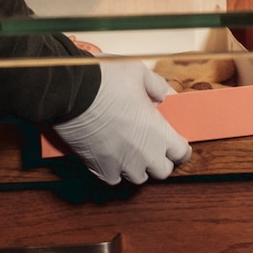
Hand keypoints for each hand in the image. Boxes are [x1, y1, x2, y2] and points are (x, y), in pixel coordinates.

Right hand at [50, 60, 191, 185]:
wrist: (70, 91)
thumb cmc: (106, 80)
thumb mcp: (140, 74)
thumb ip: (159, 88)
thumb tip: (167, 96)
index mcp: (159, 132)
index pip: (182, 153)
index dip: (180, 148)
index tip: (176, 143)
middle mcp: (144, 154)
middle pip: (162, 170)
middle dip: (160, 159)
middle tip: (152, 145)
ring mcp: (121, 164)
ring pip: (137, 177)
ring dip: (137, 166)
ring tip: (130, 150)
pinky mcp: (99, 168)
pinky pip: (113, 179)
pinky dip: (114, 170)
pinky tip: (111, 156)